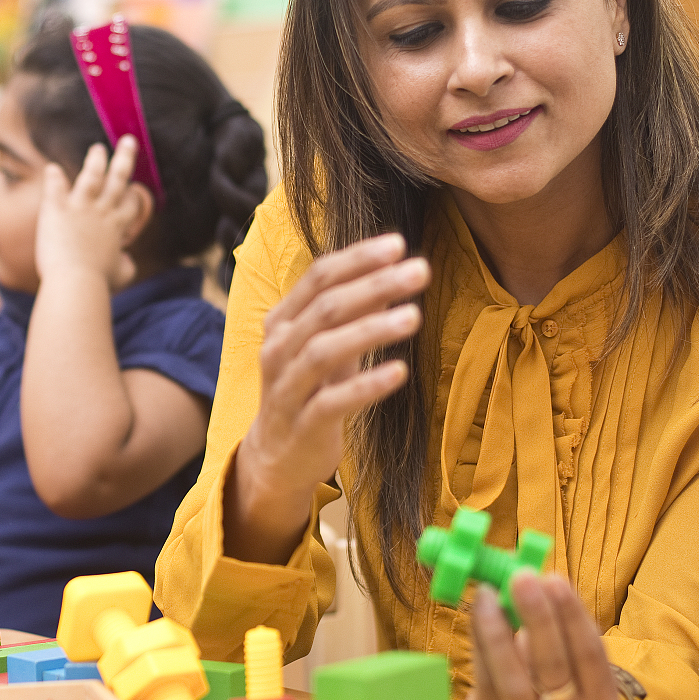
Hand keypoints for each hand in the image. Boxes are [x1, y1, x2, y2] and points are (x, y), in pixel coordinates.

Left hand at [35, 137, 147, 290]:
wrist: (76, 282)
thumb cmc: (98, 283)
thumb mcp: (120, 276)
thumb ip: (127, 266)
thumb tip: (128, 261)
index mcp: (117, 227)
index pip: (131, 204)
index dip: (133, 196)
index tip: (133, 189)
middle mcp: (102, 212)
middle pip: (117, 179)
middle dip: (124, 158)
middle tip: (129, 141)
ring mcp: (80, 208)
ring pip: (91, 177)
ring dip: (95, 161)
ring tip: (97, 149)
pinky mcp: (57, 210)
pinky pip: (55, 189)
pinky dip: (53, 178)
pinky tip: (52, 168)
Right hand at [227, 234, 429, 560]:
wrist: (278, 455)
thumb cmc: (309, 389)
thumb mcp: (329, 344)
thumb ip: (355, 310)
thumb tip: (395, 269)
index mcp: (283, 321)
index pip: (319, 277)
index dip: (358, 258)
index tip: (398, 244)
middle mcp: (278, 348)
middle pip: (326, 307)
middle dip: (374, 285)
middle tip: (420, 270)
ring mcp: (286, 387)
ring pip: (325, 350)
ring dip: (371, 330)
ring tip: (414, 316)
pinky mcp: (302, 424)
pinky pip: (333, 401)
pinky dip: (366, 385)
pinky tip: (399, 372)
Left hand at [467, 571, 618, 699]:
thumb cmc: (559, 675)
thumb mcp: (571, 651)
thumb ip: (558, 617)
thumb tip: (526, 568)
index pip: (590, 654)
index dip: (572, 615)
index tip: (553, 578)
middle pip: (553, 667)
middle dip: (537, 617)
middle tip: (520, 577)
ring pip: (515, 681)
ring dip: (499, 632)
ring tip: (488, 594)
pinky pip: (486, 685)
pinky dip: (481, 647)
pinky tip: (478, 615)